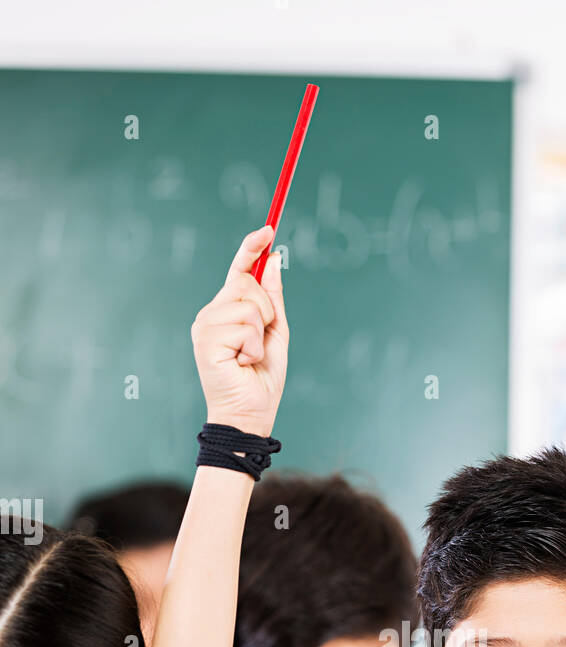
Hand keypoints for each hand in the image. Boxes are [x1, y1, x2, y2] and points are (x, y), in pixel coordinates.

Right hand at [190, 225, 288, 438]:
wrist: (250, 414)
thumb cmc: (262, 378)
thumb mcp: (275, 332)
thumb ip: (274, 298)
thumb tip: (274, 258)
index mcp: (226, 310)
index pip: (238, 271)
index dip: (251, 248)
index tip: (267, 229)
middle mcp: (211, 314)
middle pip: (247, 284)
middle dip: (266, 311)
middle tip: (260, 343)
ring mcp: (205, 326)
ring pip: (248, 304)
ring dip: (260, 333)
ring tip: (251, 356)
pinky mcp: (205, 340)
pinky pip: (244, 326)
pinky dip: (253, 347)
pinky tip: (243, 363)